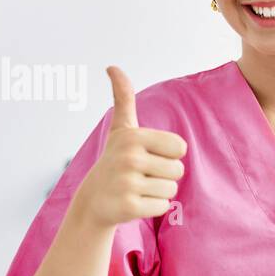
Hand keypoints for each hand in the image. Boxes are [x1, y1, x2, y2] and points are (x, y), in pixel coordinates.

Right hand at [75, 66, 187, 227]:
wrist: (94, 200)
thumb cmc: (115, 160)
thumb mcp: (120, 129)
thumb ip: (123, 98)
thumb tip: (112, 66)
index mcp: (133, 136)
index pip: (180, 148)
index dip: (168, 155)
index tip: (147, 156)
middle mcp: (129, 158)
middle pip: (178, 170)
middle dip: (164, 176)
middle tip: (140, 175)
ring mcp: (127, 183)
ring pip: (171, 190)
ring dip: (158, 192)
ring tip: (136, 188)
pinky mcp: (128, 207)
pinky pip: (162, 207)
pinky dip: (152, 208)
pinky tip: (134, 203)